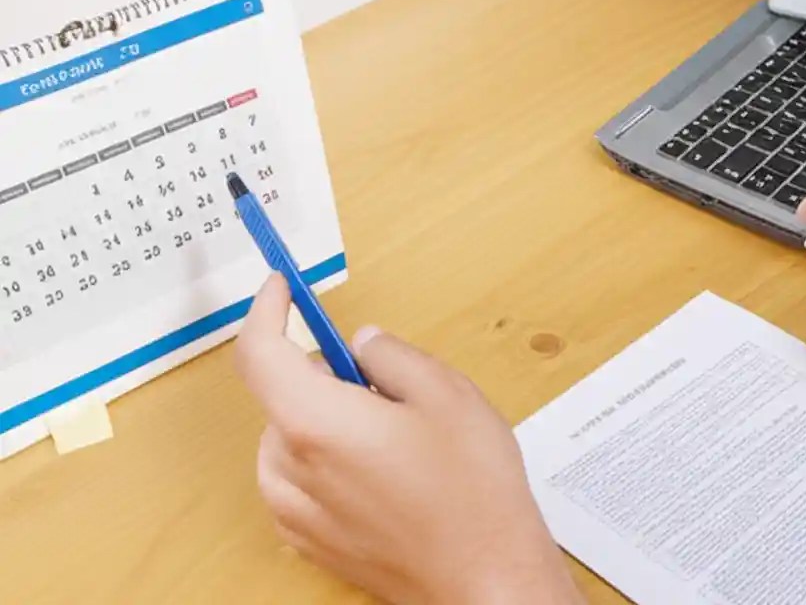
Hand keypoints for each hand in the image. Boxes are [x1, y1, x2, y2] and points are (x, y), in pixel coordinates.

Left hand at [232, 274, 581, 604]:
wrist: (486, 578)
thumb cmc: (472, 494)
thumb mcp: (447, 393)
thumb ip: (392, 355)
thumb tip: (362, 345)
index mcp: (315, 423)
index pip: (259, 352)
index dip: (267, 310)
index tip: (281, 289)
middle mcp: (291, 469)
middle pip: (283, 395)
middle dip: (325, 375)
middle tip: (388, 384)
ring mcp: (296, 511)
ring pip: (291, 438)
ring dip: (327, 421)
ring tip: (400, 439)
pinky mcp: (310, 541)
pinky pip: (300, 479)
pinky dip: (329, 461)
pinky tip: (388, 475)